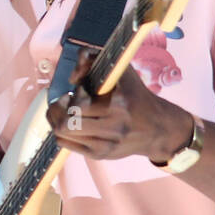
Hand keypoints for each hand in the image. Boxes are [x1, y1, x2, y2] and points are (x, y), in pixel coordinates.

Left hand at [44, 47, 192, 161]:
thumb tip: (71, 77)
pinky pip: (65, 144)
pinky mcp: (100, 155)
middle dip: (60, 107)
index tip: (81, 86)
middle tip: (66, 100)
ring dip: (57, 119)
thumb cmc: (134, 94)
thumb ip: (92, 59)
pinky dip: (61, 131)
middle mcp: (114, 127)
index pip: (80, 102)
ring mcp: (106, 144)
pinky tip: (70, 122)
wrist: (157, 128)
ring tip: (65, 111)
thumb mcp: (120, 71)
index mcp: (119, 104)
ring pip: (62, 133)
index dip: (76, 91)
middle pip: (67, 122)